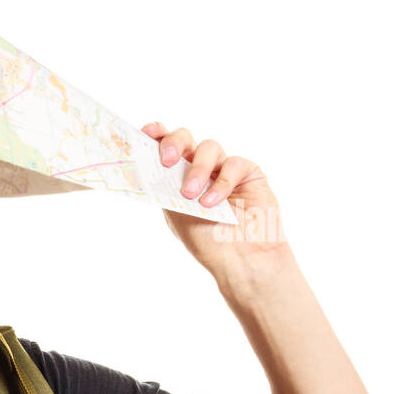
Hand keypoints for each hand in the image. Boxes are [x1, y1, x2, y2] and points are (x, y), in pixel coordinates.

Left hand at [142, 121, 289, 285]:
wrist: (240, 259)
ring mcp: (224, 168)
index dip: (156, 135)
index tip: (145, 133)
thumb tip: (144, 164)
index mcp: (178, 176)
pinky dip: (221, 182)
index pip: (165, 147)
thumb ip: (164, 187)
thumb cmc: (207, 240)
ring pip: (209, 147)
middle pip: (185, 138)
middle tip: (166, 160)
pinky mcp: (248, 172)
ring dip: (197, 169)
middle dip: (173, 143)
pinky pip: (233, 163)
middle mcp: (201, 167)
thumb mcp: (176, 212)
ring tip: (190, 194)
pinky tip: (213, 202)